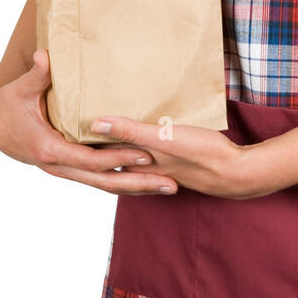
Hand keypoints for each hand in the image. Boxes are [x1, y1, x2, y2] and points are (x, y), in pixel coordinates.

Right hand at [0, 50, 179, 195]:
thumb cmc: (10, 105)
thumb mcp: (21, 90)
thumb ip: (37, 74)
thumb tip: (44, 56)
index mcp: (50, 149)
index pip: (90, 159)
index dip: (118, 157)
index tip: (145, 152)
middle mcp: (61, 166)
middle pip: (105, 181)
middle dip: (139, 183)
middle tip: (171, 184)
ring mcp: (67, 170)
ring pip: (106, 185)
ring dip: (137, 187)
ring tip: (169, 187)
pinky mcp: (72, 168)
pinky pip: (101, 179)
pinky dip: (124, 181)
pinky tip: (148, 181)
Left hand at [87, 115, 270, 199]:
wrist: (235, 172)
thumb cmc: (199, 154)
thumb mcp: (162, 138)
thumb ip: (130, 131)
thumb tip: (95, 124)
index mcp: (136, 164)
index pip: (99, 154)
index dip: (80, 143)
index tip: (62, 125)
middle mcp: (143, 169)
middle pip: (109, 158)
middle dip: (91, 146)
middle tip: (73, 125)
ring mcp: (158, 168)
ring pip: (126, 158)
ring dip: (113, 146)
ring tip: (101, 128)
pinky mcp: (173, 164)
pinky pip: (144, 156)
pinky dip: (133, 148)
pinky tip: (139, 137)